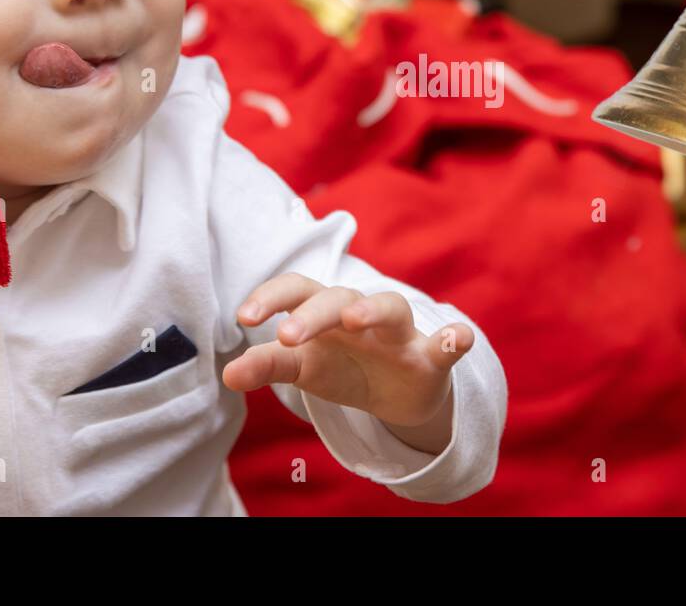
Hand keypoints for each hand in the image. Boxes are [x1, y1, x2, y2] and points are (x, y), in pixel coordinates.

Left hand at [222, 272, 473, 440]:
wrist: (398, 394)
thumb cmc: (343, 369)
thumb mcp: (304, 370)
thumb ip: (268, 366)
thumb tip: (227, 374)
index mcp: (325, 313)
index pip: (296, 290)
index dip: (270, 297)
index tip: (243, 318)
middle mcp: (362, 314)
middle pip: (337, 296)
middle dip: (312, 314)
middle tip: (288, 337)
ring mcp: (400, 335)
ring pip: (391, 307)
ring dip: (373, 309)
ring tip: (355, 319)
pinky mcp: (432, 359)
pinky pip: (447, 345)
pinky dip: (454, 339)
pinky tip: (458, 339)